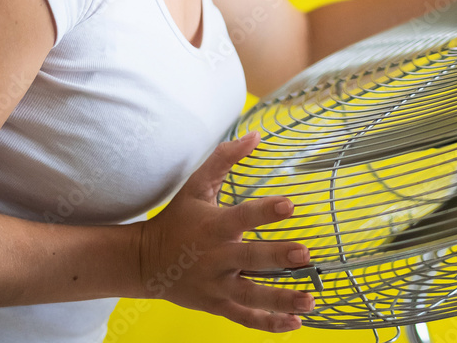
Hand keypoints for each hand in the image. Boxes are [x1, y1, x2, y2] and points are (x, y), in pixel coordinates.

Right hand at [137, 130, 313, 331]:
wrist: (145, 263)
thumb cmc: (177, 218)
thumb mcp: (196, 184)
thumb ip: (225, 158)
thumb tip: (256, 134)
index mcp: (213, 226)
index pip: (242, 215)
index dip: (265, 211)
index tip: (290, 204)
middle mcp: (216, 258)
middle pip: (250, 260)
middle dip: (277, 258)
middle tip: (305, 255)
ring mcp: (216, 285)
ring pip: (251, 297)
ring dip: (281, 300)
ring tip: (310, 302)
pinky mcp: (216, 305)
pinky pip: (244, 318)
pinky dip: (268, 325)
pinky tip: (295, 325)